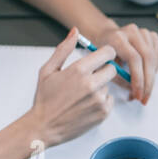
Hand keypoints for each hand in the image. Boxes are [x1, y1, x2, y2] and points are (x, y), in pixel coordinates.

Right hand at [23, 29, 118, 148]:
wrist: (44, 127)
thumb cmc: (44, 99)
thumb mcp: (48, 70)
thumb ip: (63, 49)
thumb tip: (75, 32)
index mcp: (79, 70)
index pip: (108, 53)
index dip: (105, 54)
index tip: (101, 57)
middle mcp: (92, 84)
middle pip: (113, 69)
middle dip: (104, 70)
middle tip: (90, 77)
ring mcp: (99, 100)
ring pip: (109, 85)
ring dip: (100, 87)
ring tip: (82, 94)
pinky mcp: (103, 113)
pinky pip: (110, 100)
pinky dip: (101, 101)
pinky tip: (86, 104)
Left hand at [93, 21, 157, 103]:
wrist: (104, 36)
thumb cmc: (103, 54)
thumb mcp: (104, 67)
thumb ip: (119, 79)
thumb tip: (134, 93)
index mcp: (117, 38)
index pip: (134, 59)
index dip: (138, 79)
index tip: (137, 94)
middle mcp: (132, 32)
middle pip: (147, 58)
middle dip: (148, 82)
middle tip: (144, 98)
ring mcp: (142, 32)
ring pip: (154, 58)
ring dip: (151, 77)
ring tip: (145, 89)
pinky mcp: (150, 35)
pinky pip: (157, 54)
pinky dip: (154, 68)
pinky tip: (147, 75)